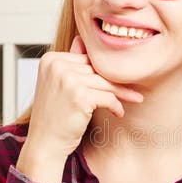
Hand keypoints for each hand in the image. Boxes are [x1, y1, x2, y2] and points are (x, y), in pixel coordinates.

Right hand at [17, 34, 142, 182]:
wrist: (45, 143)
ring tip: (136, 98)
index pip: (86, 60)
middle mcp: (57, 66)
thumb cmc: (54, 116)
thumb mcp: (58, 84)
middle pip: (96, 70)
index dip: (104, 72)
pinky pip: (107, 97)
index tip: (121, 79)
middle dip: (117, 82)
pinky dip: (116, 105)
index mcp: (51, 59)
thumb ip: (70, 62)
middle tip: (135, 89)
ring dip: (123, 93)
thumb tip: (82, 39)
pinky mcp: (78, 95)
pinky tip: (119, 112)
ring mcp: (66, 79)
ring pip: (105, 83)